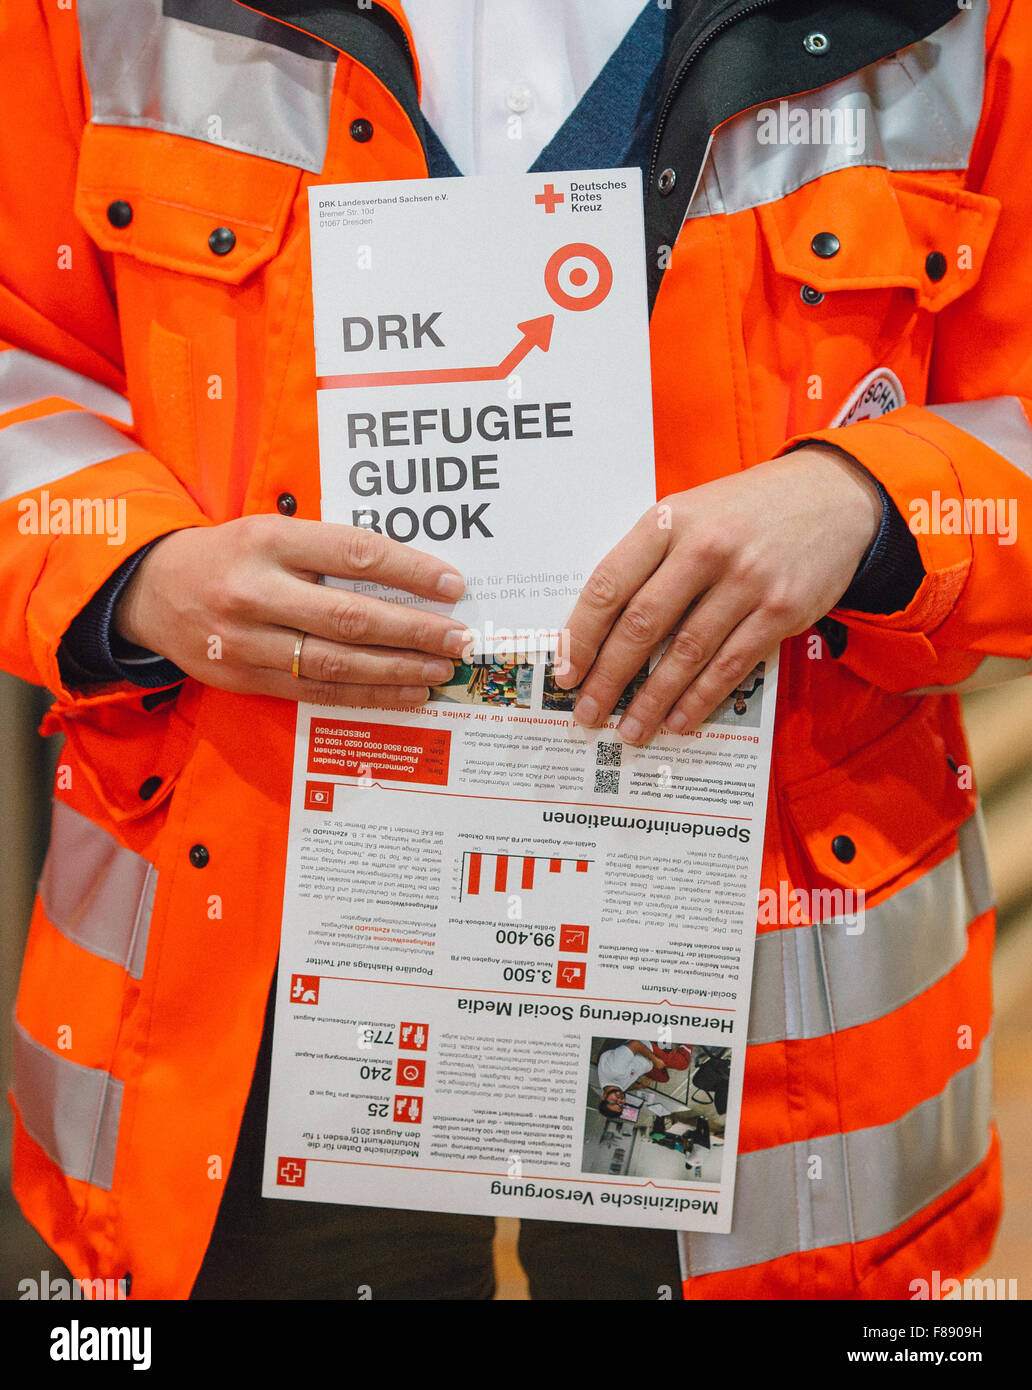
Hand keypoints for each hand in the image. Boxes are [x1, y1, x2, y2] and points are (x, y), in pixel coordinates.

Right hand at [114, 515, 470, 705]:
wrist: (152, 591)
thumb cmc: (231, 556)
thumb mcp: (271, 532)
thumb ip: (329, 550)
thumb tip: (410, 576)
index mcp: (268, 541)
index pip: (353, 554)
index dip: (408, 571)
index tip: (451, 584)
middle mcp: (256, 592)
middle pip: (350, 618)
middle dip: (414, 631)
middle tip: (459, 638)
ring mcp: (248, 642)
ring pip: (336, 663)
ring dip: (398, 670)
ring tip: (441, 670)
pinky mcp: (247, 679)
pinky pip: (318, 692)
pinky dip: (368, 694)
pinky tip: (406, 693)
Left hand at [556, 446, 881, 743]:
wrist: (833, 496)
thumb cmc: (745, 510)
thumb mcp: (688, 513)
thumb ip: (648, 559)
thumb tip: (599, 629)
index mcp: (668, 520)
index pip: (609, 585)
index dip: (581, 635)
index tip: (565, 672)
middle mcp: (705, 548)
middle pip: (642, 625)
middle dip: (608, 678)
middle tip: (587, 712)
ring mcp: (746, 580)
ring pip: (686, 653)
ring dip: (653, 700)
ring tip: (630, 729)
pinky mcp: (780, 610)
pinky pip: (730, 665)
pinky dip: (700, 698)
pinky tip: (678, 719)